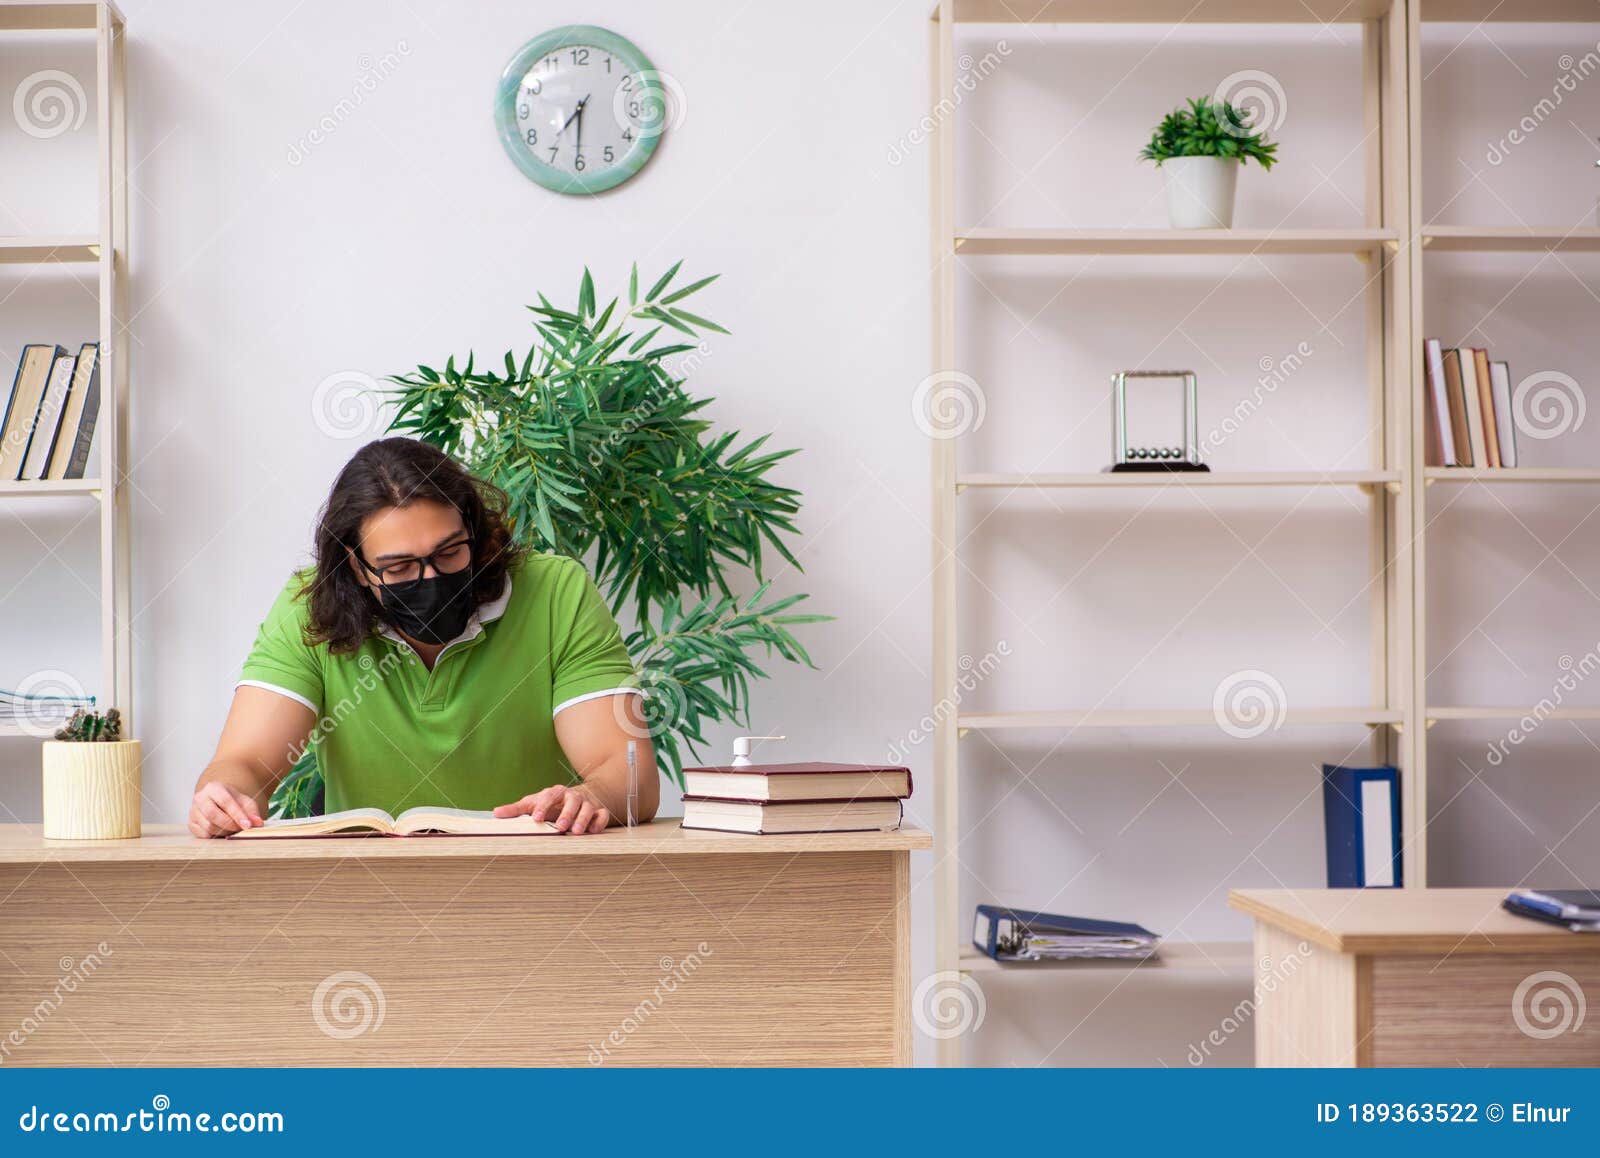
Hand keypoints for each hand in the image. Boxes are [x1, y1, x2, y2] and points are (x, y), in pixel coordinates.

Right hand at [188, 781, 262, 837]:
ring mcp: (193, 811)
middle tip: (240, 829)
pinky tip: (222, 832)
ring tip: (233, 829)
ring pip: (208, 826)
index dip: (237, 814)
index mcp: (213, 787)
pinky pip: (202, 835)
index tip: (247, 825)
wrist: (219, 801)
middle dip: (229, 825)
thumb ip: (252, 812)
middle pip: (212, 815)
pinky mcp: (191, 823)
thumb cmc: (233, 801)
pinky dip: (215, 836)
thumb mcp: (246, 803)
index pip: (225, 801)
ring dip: (224, 832)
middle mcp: (200, 798)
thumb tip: (258, 823)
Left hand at [494, 783, 609, 833]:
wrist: (581, 796)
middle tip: (560, 827)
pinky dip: (599, 822)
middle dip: (566, 813)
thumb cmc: (552, 803)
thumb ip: (517, 810)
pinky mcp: (599, 812)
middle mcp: (573, 796)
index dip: (543, 806)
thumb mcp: (534, 803)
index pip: (549, 796)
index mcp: (555, 793)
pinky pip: (602, 815)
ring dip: (583, 819)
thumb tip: (496, 813)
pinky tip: (593, 831)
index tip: (537, 818)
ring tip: (576, 832)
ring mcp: (587, 803)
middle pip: (572, 800)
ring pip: (588, 808)